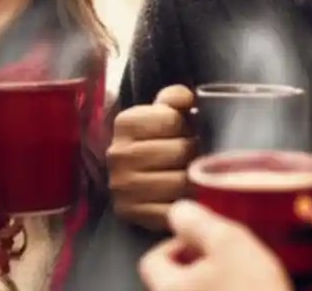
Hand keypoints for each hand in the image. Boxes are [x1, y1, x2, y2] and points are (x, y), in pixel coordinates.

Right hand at [108, 85, 197, 230]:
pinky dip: (184, 206)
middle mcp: (117, 153)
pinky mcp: (130, 213)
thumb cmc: (157, 142)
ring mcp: (122, 186)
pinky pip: (172, 210)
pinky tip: (183, 198)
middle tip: (194, 157)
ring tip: (191, 176)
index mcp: (125, 122)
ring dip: (194, 180)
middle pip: (180, 151)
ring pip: (181, 182)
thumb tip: (187, 98)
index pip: (172, 120)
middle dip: (194, 154)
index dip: (186, 126)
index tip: (184, 132)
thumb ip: (175, 99)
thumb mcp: (163, 114)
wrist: (134, 180)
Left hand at [138, 200, 289, 290]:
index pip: (152, 259)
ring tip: (245, 284)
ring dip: (216, 287)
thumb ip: (199, 224)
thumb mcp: (230, 245)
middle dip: (199, 269)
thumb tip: (178, 211)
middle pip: (174, 283)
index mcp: (167, 289)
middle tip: (231, 263)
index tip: (206, 242)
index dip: (178, 244)